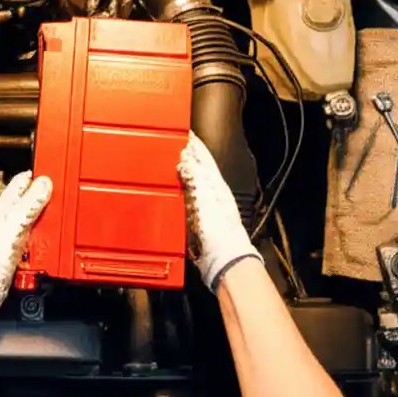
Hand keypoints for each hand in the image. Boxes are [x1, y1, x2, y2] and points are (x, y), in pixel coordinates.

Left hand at [0, 171, 52, 312]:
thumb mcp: (14, 224)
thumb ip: (30, 203)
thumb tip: (44, 182)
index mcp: (2, 207)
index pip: (21, 182)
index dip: (36, 176)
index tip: (50, 170)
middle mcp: (4, 219)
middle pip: (27, 201)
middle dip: (43, 197)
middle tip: (59, 194)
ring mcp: (8, 236)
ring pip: (30, 220)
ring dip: (42, 219)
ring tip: (55, 216)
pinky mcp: (13, 252)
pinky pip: (31, 239)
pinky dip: (40, 238)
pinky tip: (46, 241)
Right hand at [178, 131, 261, 290]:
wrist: (225, 264)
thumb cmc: (220, 235)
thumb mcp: (206, 201)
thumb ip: (195, 178)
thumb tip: (186, 157)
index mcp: (217, 187)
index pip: (205, 158)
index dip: (194, 144)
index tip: (185, 133)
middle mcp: (215, 195)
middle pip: (199, 169)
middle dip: (188, 156)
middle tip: (175, 144)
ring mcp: (209, 209)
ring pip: (194, 183)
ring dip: (184, 172)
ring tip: (172, 164)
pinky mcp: (201, 222)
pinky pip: (188, 200)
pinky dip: (181, 192)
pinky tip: (175, 194)